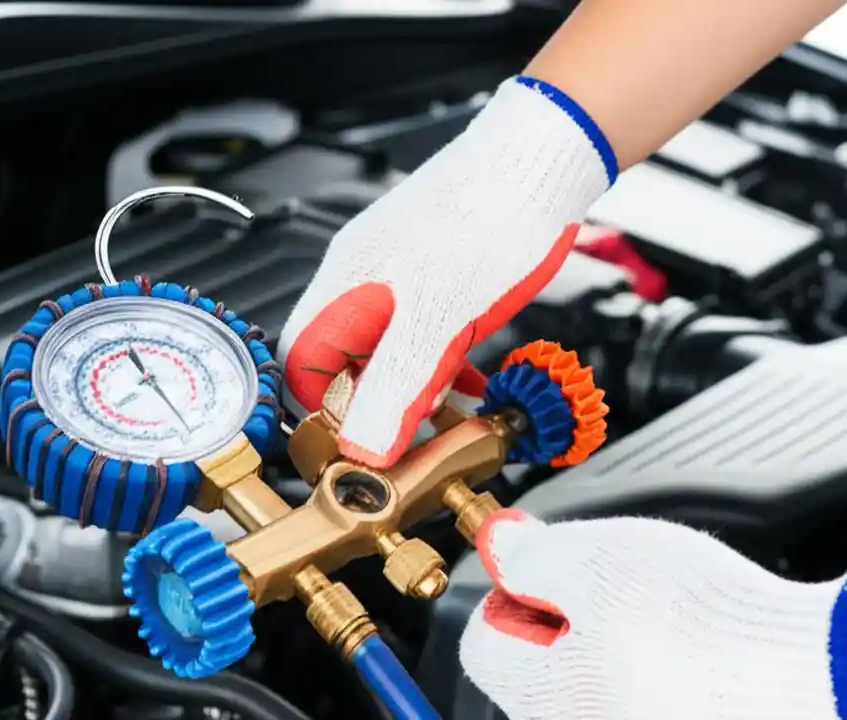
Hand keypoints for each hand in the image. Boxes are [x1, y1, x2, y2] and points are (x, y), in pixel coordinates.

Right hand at [277, 76, 615, 467]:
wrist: (544, 157)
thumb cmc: (492, 215)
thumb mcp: (442, 320)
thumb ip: (398, 387)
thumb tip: (363, 449)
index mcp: (346, 285)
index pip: (302, 367)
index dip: (326, 412)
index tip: (365, 446)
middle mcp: (363, 278)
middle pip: (343, 363)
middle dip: (376, 408)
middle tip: (415, 437)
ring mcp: (400, 275)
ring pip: (387, 353)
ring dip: (413, 390)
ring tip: (449, 411)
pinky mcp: (436, 274)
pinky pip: (422, 335)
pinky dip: (439, 365)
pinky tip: (467, 375)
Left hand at [460, 511, 846, 719]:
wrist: (810, 676)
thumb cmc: (706, 625)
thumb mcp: (597, 560)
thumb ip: (531, 556)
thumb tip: (495, 547)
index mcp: (538, 694)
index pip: (481, 640)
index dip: (516, 589)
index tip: (556, 569)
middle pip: (534, 667)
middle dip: (566, 619)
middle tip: (620, 591)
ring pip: (588, 683)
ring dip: (612, 645)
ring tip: (664, 621)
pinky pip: (637, 698)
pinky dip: (652, 672)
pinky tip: (689, 653)